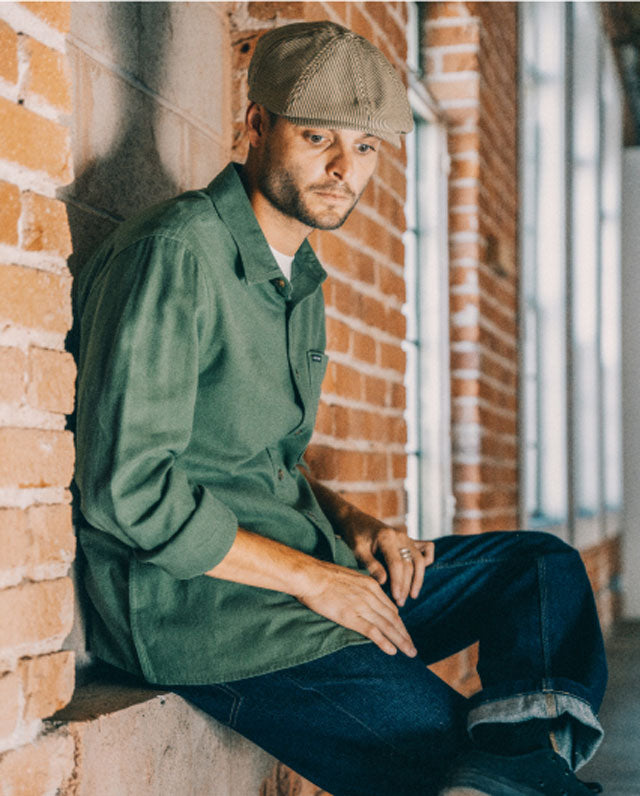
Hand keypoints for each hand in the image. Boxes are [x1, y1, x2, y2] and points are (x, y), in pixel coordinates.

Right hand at [295, 559, 417, 657]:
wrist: (311, 576)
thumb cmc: (324, 575)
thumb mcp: (349, 577)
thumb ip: (359, 588)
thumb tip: (361, 597)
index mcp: (370, 585)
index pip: (390, 607)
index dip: (399, 622)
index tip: (403, 632)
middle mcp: (370, 595)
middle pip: (393, 618)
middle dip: (405, 634)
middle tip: (413, 648)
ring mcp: (362, 606)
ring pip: (387, 626)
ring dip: (400, 641)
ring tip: (410, 652)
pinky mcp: (351, 616)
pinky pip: (372, 631)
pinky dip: (384, 642)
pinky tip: (392, 651)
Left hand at [340, 512, 434, 606]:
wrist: (355, 520)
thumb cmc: (354, 535)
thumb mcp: (357, 550)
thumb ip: (370, 565)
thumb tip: (384, 582)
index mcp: (386, 537)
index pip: (397, 564)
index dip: (398, 582)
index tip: (396, 597)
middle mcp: (400, 536)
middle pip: (409, 564)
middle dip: (406, 585)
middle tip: (400, 602)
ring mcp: (406, 538)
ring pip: (420, 559)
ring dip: (418, 578)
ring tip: (412, 595)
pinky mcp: (408, 540)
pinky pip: (426, 548)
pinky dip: (427, 560)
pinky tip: (419, 574)